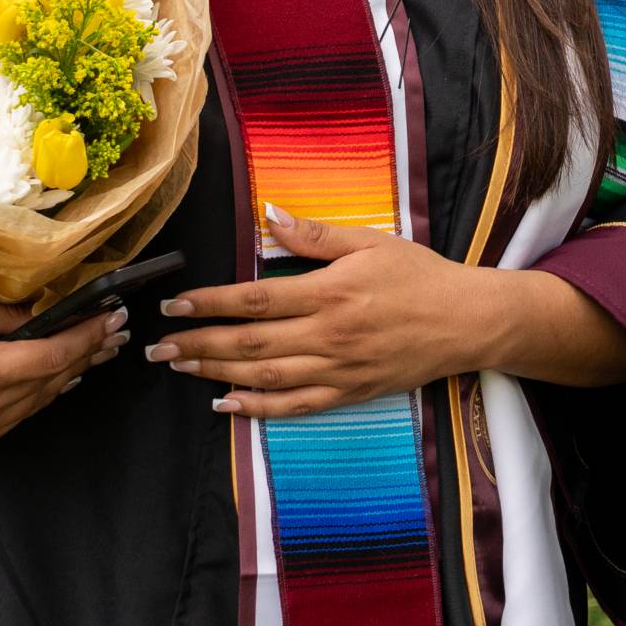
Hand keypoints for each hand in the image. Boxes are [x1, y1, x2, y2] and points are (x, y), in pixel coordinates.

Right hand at [0, 292, 124, 457]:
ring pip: (35, 405)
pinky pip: (12, 420)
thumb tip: (47, 315)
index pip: (52, 358)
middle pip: (50, 383)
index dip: (86, 338)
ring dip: (65, 378)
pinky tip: (52, 379)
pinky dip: (34, 398)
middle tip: (115, 331)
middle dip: (86, 355)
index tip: (112, 318)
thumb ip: (3, 316)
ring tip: (95, 352)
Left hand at [145, 207, 529, 419]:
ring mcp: (338, 368)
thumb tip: (270, 215)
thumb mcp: (371, 242)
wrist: (468, 321)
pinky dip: (257, 409)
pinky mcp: (350, 392)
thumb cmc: (420, 276)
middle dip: (197, 344)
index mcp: (329, 292)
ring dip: (215, 374)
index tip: (173, 305)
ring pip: (264, 377)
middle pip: (249, 343)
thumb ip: (316, 235)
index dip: (208, 303)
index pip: (254, 299)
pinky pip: (296, 406)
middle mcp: (328, 334)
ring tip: (180, 368)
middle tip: (157, 346)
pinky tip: (225, 404)